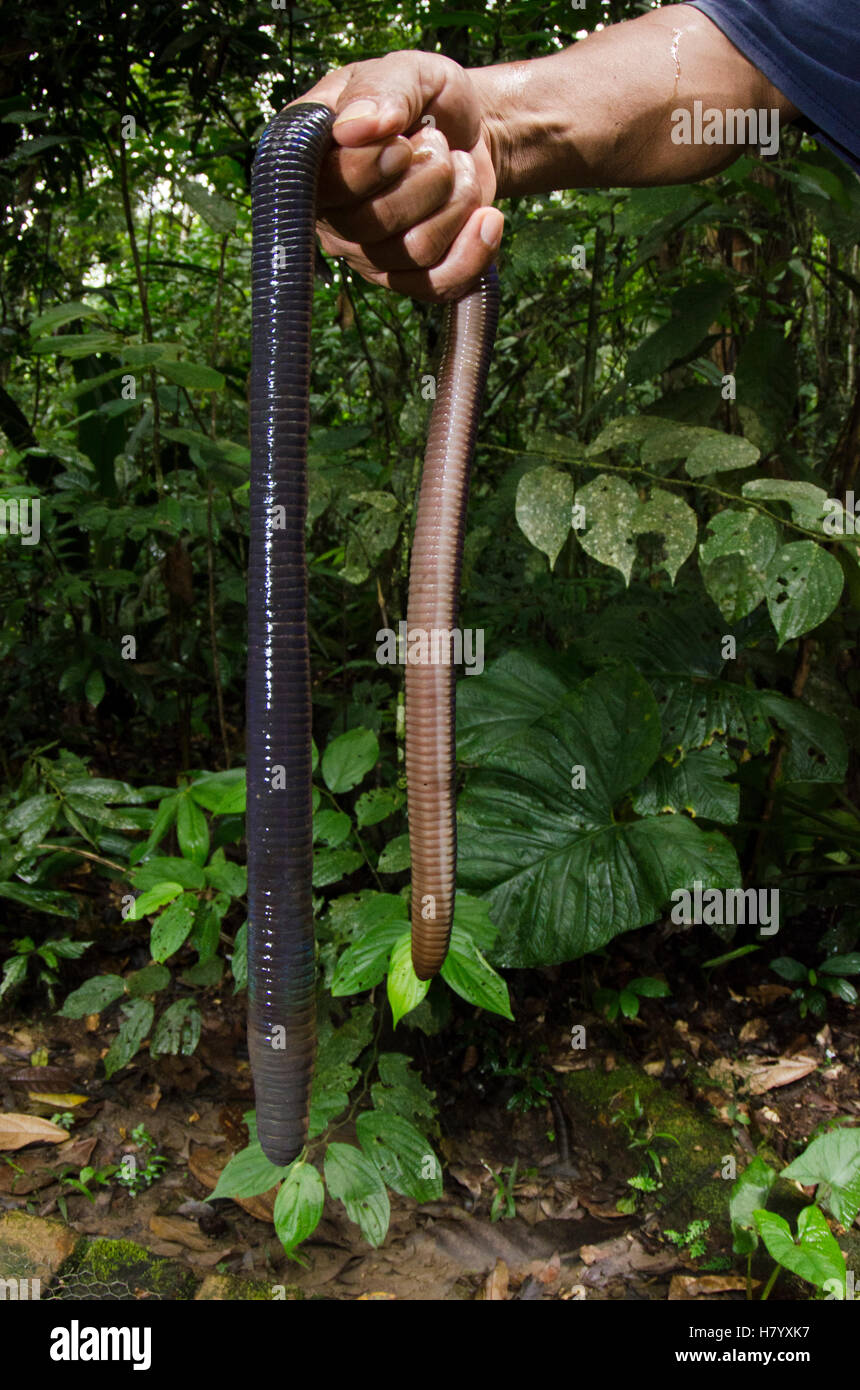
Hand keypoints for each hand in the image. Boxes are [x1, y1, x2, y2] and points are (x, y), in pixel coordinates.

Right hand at [291, 51, 503, 302]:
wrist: (467, 131)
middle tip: (440, 147)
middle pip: (373, 225)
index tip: (405, 140)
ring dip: (457, 202)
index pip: (327, 185)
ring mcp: (365, 253)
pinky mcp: (406, 278)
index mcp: (311, 162)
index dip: (372, 166)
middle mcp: (329, 216)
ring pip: (415, 251)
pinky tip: (488, 218)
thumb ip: (379, 89)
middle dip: (429, 178)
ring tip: (460, 170)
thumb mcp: (407, 72)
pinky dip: (475, 251)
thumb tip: (354, 129)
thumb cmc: (425, 98)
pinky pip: (438, 285)